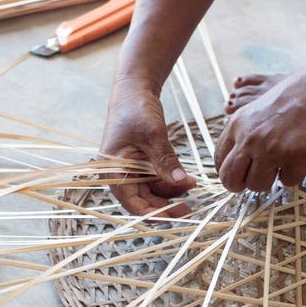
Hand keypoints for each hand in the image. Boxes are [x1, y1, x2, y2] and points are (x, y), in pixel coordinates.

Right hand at [99, 79, 195, 217]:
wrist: (134, 89)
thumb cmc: (136, 108)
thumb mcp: (153, 134)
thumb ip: (165, 161)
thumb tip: (181, 183)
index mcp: (114, 171)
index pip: (132, 203)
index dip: (152, 214)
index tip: (173, 217)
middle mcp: (120, 175)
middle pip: (144, 202)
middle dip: (166, 205)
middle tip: (189, 208)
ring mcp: (132, 171)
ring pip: (153, 193)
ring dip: (171, 193)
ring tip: (191, 184)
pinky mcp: (142, 166)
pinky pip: (157, 181)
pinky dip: (171, 182)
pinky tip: (186, 179)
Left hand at [214, 66, 305, 191]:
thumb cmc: (290, 102)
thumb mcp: (254, 112)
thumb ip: (240, 136)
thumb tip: (230, 164)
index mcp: (237, 126)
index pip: (219, 162)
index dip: (229, 173)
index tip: (238, 175)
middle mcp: (250, 139)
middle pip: (231, 180)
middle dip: (241, 185)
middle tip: (254, 180)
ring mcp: (272, 150)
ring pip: (257, 186)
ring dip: (269, 180)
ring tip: (280, 163)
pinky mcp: (294, 158)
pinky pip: (286, 182)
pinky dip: (293, 174)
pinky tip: (298, 158)